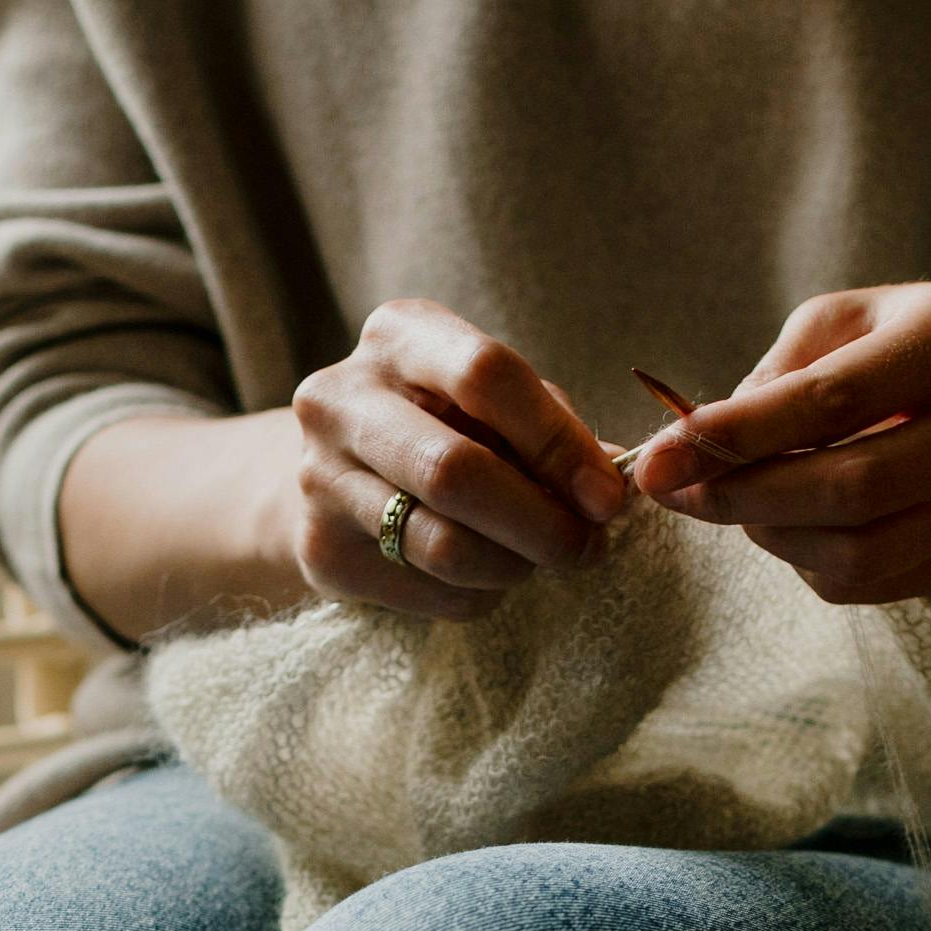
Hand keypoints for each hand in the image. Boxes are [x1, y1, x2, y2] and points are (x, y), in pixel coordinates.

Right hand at [292, 298, 628, 623]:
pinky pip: (427, 591)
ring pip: (443, 546)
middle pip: (456, 471)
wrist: (333, 473)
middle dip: (540, 522)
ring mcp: (319, 476)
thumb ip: (552, 430)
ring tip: (536, 561)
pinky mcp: (319, 550)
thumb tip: (612, 485)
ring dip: (513, 567)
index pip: (487, 376)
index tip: (606, 496)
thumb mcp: (493, 402)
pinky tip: (484, 577)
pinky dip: (478, 595)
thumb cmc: (442, 425)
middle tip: (585, 548)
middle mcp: (342, 397)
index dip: (557, 442)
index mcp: (400, 335)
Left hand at [631, 283, 930, 609]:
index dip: (740, 435)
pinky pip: (868, 583)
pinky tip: (786, 524)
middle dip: (746, 496)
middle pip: (853, 487)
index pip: (834, 400)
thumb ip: (776, 376)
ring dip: (773, 535)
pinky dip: (806, 561)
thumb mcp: (839, 323)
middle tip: (679, 494)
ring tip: (733, 503)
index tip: (661, 458)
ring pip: (860, 551)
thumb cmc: (894, 345)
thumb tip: (700, 448)